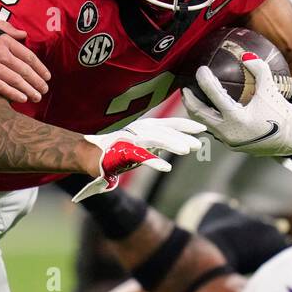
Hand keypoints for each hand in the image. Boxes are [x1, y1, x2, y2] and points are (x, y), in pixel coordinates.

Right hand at [0, 15, 50, 103]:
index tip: (47, 76)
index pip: (28, 56)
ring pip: (16, 80)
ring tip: (37, 98)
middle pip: (25, 70)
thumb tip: (23, 34)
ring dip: (29, 90)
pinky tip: (21, 99)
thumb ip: (7, 28)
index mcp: (4, 40)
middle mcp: (0, 53)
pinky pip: (0, 87)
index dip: (40, 68)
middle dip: (37, 82)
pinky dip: (12, 94)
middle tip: (44, 90)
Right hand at [72, 117, 204, 201]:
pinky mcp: (123, 153)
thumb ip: (159, 145)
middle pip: (165, 130)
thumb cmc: (117, 152)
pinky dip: (154, 161)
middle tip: (198, 143)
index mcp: (145, 127)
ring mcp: (131, 140)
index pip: (169, 123)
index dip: (185, 125)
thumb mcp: (142, 147)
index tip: (201, 129)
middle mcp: (139, 130)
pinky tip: (166, 168)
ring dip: (172, 144)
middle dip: (183, 136)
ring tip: (187, 150)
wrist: (90, 155)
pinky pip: (141, 156)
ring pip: (155, 140)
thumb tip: (178, 145)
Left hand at [181, 55, 291, 157]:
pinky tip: (206, 107)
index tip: (200, 70)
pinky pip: (213, 128)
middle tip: (184, 87)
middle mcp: (229, 132)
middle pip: (200, 114)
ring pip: (204, 123)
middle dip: (189, 100)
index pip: (215, 97)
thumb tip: (246, 55)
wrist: (290, 140)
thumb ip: (260, 70)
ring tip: (191, 97)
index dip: (206, 81)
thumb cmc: (281, 116)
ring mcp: (227, 140)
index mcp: (238, 119)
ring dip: (196, 110)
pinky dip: (207, 117)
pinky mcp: (229, 144)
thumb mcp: (271, 91)